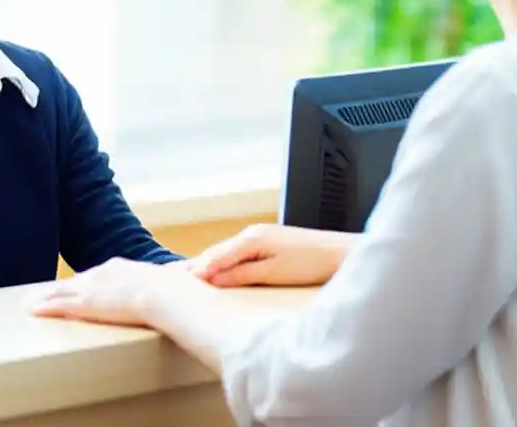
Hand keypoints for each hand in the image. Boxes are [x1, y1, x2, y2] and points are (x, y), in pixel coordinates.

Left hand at [29, 258, 210, 326]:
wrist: (167, 295)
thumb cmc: (176, 294)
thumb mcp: (174, 290)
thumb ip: (175, 296)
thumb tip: (192, 305)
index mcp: (124, 268)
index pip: (101, 275)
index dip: (88, 282)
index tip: (80, 287)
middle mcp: (104, 274)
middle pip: (77, 281)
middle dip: (61, 288)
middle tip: (43, 294)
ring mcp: (94, 288)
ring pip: (61, 292)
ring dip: (44, 298)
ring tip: (29, 303)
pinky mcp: (86, 304)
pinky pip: (58, 305)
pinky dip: (44, 307)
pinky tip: (31, 311)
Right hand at [188, 224, 356, 287]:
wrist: (340, 254)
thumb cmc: (310, 264)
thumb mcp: (271, 273)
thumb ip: (241, 275)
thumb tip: (214, 279)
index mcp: (251, 239)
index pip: (217, 256)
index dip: (200, 270)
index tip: (181, 282)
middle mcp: (253, 233)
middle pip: (219, 251)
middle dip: (200, 264)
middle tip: (176, 279)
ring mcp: (262, 236)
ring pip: (229, 251)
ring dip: (212, 263)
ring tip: (193, 275)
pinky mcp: (271, 243)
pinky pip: (241, 252)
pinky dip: (227, 261)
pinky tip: (222, 269)